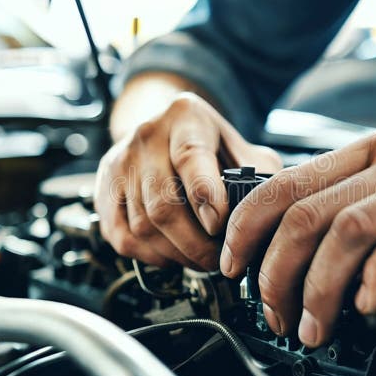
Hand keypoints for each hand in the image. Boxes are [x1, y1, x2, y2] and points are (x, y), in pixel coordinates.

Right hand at [95, 93, 280, 269]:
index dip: (206, 197)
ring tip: (201, 259)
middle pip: (164, 203)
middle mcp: (146, 136)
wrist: (164, 130)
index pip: (190, 158)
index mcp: (185, 117)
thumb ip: (258, 176)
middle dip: (196, 243)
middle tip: (219, 259)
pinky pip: (124, 238)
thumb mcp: (240, 147)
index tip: (221, 225)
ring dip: (177, 254)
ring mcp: (120, 164)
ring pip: (144, 226)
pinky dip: (153, 256)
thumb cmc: (208, 145)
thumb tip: (269, 214)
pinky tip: (174, 254)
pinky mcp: (105, 192)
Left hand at [221, 101, 375, 346]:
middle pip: (305, 213)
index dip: (246, 227)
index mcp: (372, 150)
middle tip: (271, 312)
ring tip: (311, 326)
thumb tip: (320, 231)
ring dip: (319, 286)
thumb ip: (370, 189)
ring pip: (347, 230)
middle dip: (274, 271)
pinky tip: (369, 303)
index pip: (286, 182)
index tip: (230, 264)